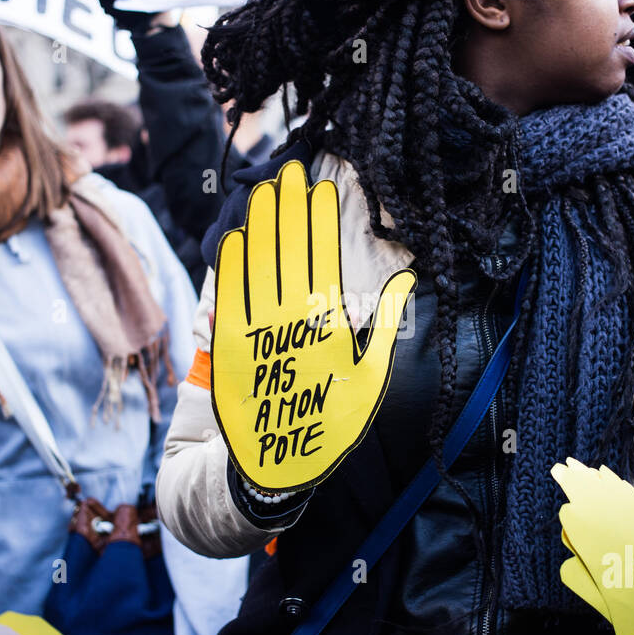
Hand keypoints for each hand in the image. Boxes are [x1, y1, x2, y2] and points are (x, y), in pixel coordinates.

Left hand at [211, 160, 415, 492]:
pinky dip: (232, 263)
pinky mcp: (227, 345)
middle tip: (288, 168)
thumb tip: (406, 279)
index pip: (323, 255)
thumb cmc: (331, 425)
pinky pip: (229, 293)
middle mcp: (289, 319)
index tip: (321, 185)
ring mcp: (254, 329)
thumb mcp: (372, 380)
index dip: (320, 218)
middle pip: (288, 248)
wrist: (276, 466)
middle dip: (288, 205)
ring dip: (261, 223)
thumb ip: (387, 326)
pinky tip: (235, 236)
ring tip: (264, 189)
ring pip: (257, 263)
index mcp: (327, 323)